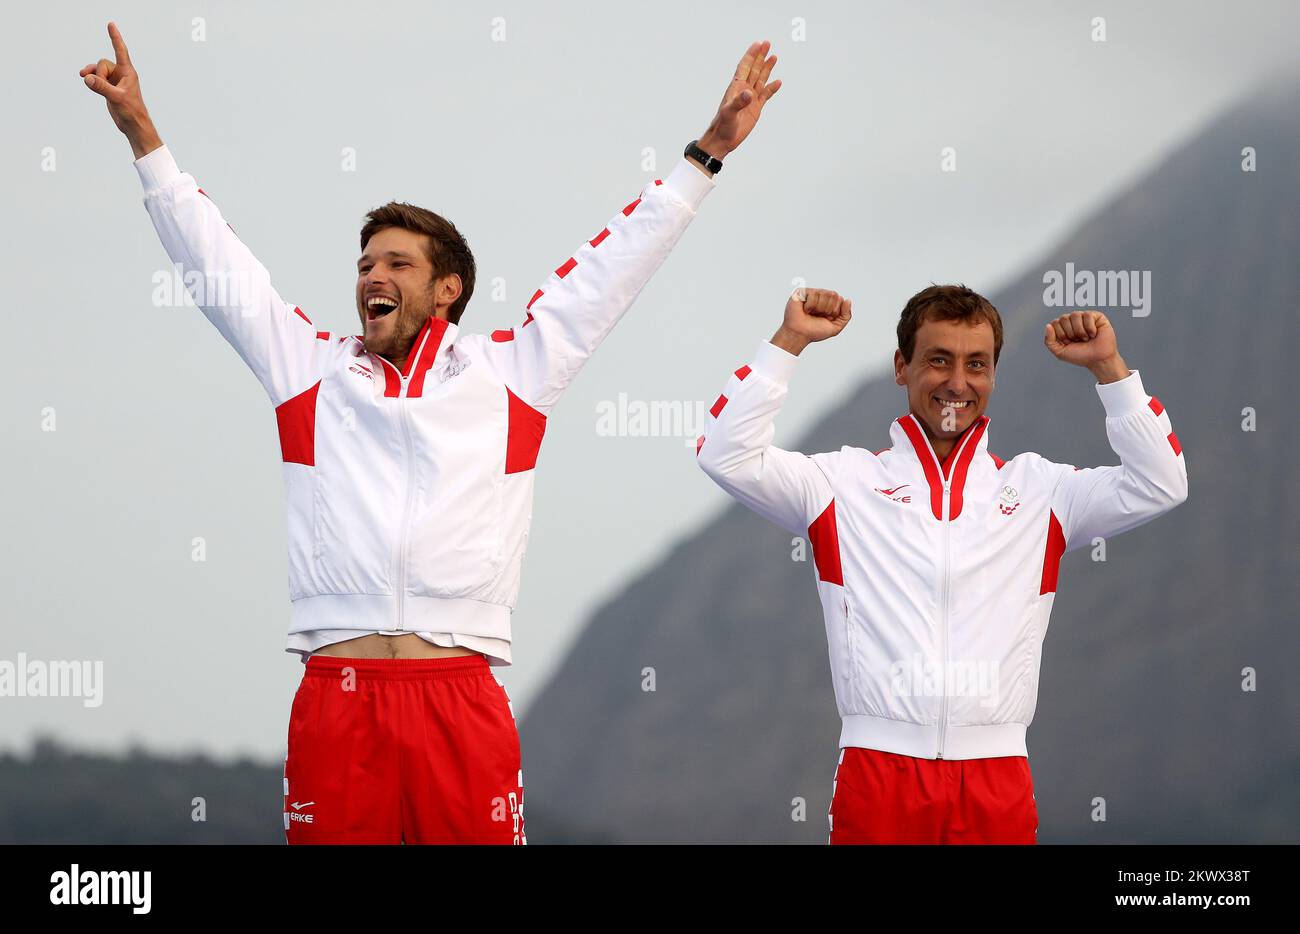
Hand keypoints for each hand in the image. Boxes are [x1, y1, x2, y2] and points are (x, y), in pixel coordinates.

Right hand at [79, 22, 160, 157]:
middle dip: (98, 72)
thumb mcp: (116, 98)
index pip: (121, 51)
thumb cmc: (132, 111)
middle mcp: (121, 74)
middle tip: (103, 86)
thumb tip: (87, 78)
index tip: (111, 25)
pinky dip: (90, 79)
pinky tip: (85, 79)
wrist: (133, 124)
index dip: (115, 38)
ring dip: (92, 75)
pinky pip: (96, 78)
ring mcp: (114, 80)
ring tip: (86, 79)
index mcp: (128, 72)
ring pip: (97, 70)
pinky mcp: (109, 88)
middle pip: (102, 63)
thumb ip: (101, 87)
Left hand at [695, 40, 781, 161]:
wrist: (723, 140)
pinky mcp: (755, 108)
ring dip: (766, 68)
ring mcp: (750, 99)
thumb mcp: (729, 113)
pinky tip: (778, 82)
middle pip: (753, 69)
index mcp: (735, 88)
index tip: (758, 44)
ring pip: (760, 79)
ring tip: (774, 56)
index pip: (744, 67)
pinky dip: (772, 88)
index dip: (750, 55)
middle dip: (760, 56)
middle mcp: (743, 90)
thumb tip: (750, 93)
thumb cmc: (722, 126)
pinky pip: (765, 95)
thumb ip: (739, 102)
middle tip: (767, 43)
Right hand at [772, 288, 851, 355]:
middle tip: (817, 315)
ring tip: (810, 313)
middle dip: (827, 309)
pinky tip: (805, 310)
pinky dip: (810, 306)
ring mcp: (811, 293)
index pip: (840, 299)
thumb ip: (846, 315)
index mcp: (829, 303)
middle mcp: (821, 296)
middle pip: (834, 294)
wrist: (799, 335)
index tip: (826, 318)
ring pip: (824, 293)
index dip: (834, 311)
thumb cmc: (814, 331)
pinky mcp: (801, 292)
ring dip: (818, 308)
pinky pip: (813, 294)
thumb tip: (847, 300)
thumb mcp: (835, 327)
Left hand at [1044, 310, 1128, 381]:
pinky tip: (1094, 334)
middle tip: (1078, 341)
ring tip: (1086, 338)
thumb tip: (1048, 325)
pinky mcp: (1096, 316)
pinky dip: (1090, 328)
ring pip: (1075, 315)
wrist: (1098, 360)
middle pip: (1064, 318)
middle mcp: (1073, 321)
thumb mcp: (1060, 352)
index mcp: (1063, 327)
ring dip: (1080, 331)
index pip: (1054, 323)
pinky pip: (1087, 315)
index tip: (1069, 343)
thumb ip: (1049, 341)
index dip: (1061, 335)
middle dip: (1070, 333)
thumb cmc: (1080, 356)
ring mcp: (1084, 317)